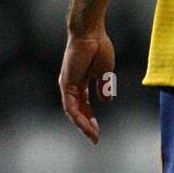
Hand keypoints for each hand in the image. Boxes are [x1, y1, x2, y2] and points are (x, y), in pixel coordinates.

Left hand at [59, 28, 115, 143]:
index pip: (84, 106)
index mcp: (80, 83)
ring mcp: (67, 86)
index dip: (90, 119)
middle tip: (95, 139)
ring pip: (73, 112)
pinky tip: (88, 126)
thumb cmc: (99, 47)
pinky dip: (79, 117)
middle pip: (77, 112)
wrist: (91, 34)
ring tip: (94, 136)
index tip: (98, 131)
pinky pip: (71, 106)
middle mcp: (71, 86)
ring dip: (83, 125)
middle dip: (87, 126)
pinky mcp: (66, 84)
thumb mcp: (105, 73)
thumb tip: (106, 101)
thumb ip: (104, 87)